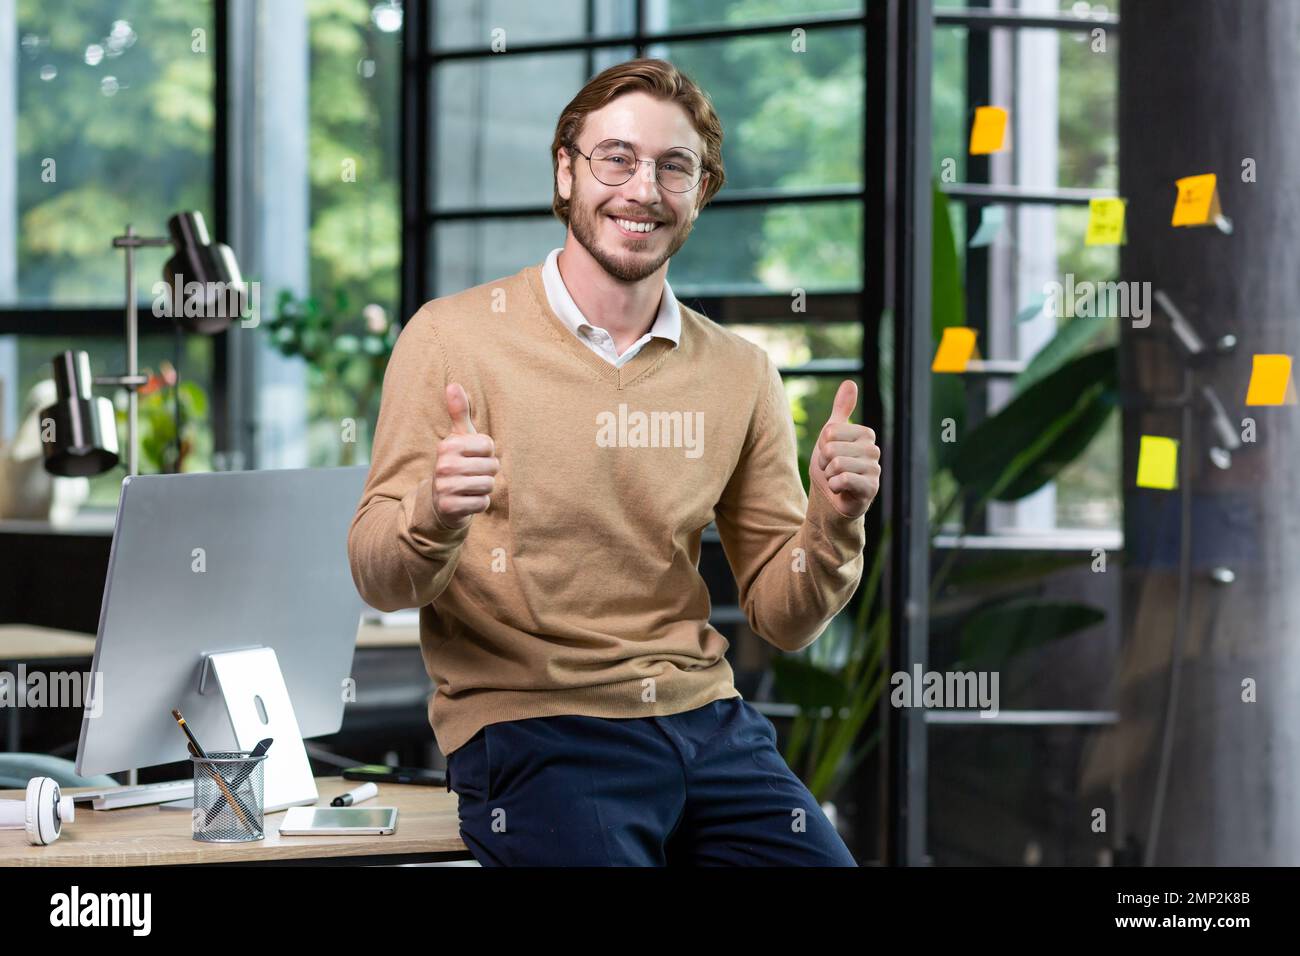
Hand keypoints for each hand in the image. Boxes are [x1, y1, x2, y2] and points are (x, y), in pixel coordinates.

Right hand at [433, 383, 498, 529]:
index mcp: (448, 446)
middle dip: (487, 472)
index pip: (489, 446)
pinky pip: (482, 503)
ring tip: (470, 487)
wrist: (440, 501)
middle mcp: (444, 465)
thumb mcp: (458, 439)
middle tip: (473, 474)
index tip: (473, 457)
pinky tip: (467, 500)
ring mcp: (445, 487)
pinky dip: (479, 504)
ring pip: (488, 485)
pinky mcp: (450, 507)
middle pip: (492, 467)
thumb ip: (459, 413)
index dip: (487, 453)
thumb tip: (453, 384)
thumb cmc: (456, 464)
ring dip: (484, 488)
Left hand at [808, 380, 880, 519]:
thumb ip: (841, 410)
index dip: (822, 445)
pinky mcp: (871, 489)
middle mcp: (874, 450)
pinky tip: (840, 490)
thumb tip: (850, 382)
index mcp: (865, 434)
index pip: (830, 431)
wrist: (831, 500)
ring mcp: (874, 470)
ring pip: (837, 464)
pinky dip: (834, 486)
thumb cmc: (831, 467)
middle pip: (832, 448)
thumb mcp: (831, 436)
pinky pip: (843, 479)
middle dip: (824, 462)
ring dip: (828, 475)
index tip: (828, 455)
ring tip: (836, 480)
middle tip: (831, 470)